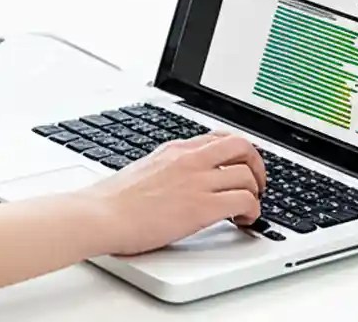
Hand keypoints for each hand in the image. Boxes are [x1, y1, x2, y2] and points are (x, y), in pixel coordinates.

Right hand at [81, 132, 265, 255]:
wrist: (101, 215)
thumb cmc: (113, 201)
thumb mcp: (144, 170)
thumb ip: (167, 169)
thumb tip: (178, 181)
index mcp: (175, 150)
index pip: (218, 138)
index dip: (237, 152)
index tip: (241, 166)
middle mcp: (189, 159)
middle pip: (242, 146)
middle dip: (256, 165)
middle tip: (256, 183)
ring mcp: (197, 181)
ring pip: (248, 175)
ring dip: (255, 192)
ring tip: (247, 208)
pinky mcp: (202, 206)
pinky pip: (245, 201)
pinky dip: (252, 211)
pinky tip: (243, 220)